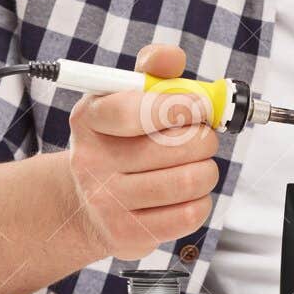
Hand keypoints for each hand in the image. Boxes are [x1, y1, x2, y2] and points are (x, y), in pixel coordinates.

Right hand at [65, 43, 219, 260]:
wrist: (86, 201)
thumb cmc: (119, 140)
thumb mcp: (126, 96)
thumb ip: (153, 69)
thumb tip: (172, 58)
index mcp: (90, 119)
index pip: (135, 110)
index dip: (181, 104)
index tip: (199, 105)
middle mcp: (91, 162)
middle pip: (177, 146)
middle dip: (203, 137)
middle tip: (201, 136)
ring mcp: (106, 203)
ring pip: (190, 180)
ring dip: (207, 169)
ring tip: (195, 164)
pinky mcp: (127, 235)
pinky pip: (191, 213)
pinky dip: (201, 199)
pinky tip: (186, 192)